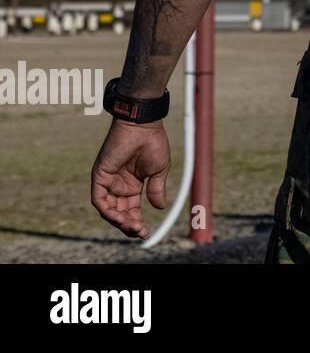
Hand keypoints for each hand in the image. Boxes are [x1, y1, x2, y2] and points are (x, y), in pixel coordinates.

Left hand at [91, 119, 170, 238]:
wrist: (143, 126)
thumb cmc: (153, 143)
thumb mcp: (159, 171)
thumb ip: (156, 190)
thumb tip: (159, 208)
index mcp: (133, 185)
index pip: (131, 210)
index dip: (137, 222)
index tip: (145, 232)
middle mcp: (118, 186)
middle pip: (119, 212)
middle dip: (127, 225)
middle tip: (139, 231)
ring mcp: (108, 182)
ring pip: (108, 209)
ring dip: (118, 221)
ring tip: (131, 227)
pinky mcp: (100, 176)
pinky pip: (99, 199)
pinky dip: (107, 211)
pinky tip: (119, 217)